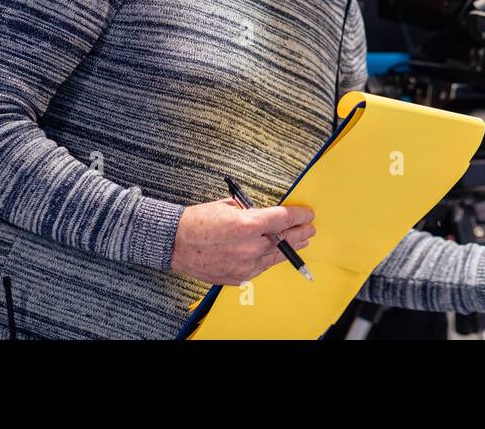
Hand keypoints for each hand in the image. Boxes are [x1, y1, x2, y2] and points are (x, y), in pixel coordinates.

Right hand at [169, 198, 315, 285]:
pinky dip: (268, 259)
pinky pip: (260, 267)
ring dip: (289, 248)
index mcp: (248, 224)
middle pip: (285, 240)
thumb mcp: (229, 206)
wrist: (175, 243)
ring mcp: (245, 265)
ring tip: (300, 242)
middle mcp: (250, 247)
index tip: (307, 214)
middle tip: (310, 229)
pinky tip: (275, 254)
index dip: (299, 216)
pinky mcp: (238, 277)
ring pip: (275, 257)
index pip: (284, 219)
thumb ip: (252, 212)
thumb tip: (269, 216)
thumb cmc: (198, 222)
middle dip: (299, 233)